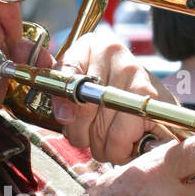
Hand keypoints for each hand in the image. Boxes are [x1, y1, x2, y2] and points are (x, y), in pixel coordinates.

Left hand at [13, 32, 187, 163]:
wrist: (160, 113)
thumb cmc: (112, 105)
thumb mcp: (78, 93)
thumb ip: (55, 88)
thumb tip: (34, 76)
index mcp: (88, 46)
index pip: (64, 76)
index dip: (63, 104)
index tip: (65, 118)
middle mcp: (112, 51)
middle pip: (80, 107)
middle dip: (83, 133)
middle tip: (95, 134)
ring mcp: (134, 71)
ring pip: (100, 126)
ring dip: (103, 146)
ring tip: (113, 139)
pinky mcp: (151, 98)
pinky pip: (121, 135)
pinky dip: (120, 149)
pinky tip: (129, 142)